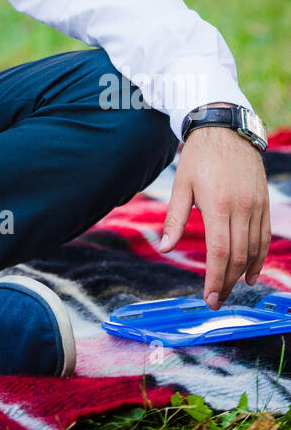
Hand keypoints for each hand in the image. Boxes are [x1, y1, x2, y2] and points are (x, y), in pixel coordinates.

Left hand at [158, 125, 270, 307]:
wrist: (225, 130)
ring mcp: (256, 206)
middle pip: (239, 256)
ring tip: (230, 288)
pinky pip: (264, 237)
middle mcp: (241, 208)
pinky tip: (251, 273)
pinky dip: (260, 258)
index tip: (210, 297)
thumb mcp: (181, 185)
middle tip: (217, 300)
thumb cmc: (198, 157)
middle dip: (227, 282)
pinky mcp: (263, 203)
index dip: (215, 278)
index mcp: (218, 205)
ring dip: (244, 274)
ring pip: (254, 249)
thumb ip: (175, 219)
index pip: (220, 252)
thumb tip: (166, 249)